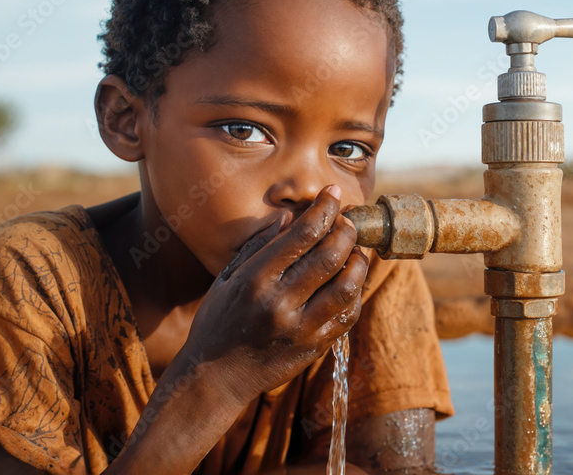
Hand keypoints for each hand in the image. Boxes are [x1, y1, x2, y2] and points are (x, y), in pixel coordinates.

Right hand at [183, 184, 367, 401]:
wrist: (214, 378)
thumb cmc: (218, 321)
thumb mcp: (228, 278)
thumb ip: (259, 246)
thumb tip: (290, 218)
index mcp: (255, 279)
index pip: (302, 235)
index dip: (323, 209)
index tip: (333, 194)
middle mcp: (279, 303)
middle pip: (330, 255)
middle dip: (346, 230)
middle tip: (346, 222)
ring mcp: (300, 328)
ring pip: (348, 286)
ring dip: (358, 261)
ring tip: (354, 251)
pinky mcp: (314, 347)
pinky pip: (348, 315)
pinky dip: (356, 292)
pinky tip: (350, 280)